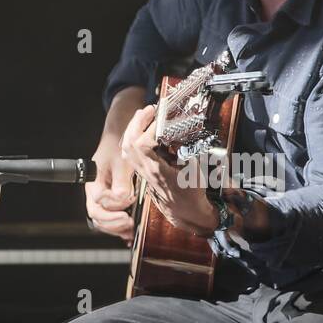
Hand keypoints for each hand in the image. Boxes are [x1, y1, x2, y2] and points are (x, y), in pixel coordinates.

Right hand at [85, 139, 134, 243]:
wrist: (118, 142)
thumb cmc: (117, 149)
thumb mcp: (121, 163)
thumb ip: (121, 182)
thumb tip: (123, 198)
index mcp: (93, 183)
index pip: (100, 201)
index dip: (115, 205)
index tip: (129, 200)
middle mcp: (94, 193)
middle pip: (97, 216)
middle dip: (113, 223)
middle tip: (129, 222)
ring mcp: (101, 199)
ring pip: (102, 221)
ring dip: (115, 228)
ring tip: (130, 230)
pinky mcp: (110, 202)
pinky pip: (109, 219)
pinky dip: (118, 228)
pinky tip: (128, 233)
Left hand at [119, 104, 216, 236]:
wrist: (185, 213)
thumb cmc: (192, 194)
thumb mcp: (195, 172)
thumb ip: (188, 152)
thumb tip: (182, 135)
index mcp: (157, 170)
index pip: (141, 145)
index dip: (148, 129)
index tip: (161, 118)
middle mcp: (145, 170)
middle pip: (129, 143)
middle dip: (136, 122)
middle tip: (149, 110)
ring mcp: (142, 171)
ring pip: (126, 147)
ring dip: (133, 128)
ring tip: (144, 115)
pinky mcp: (143, 172)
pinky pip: (130, 152)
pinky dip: (133, 137)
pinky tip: (142, 130)